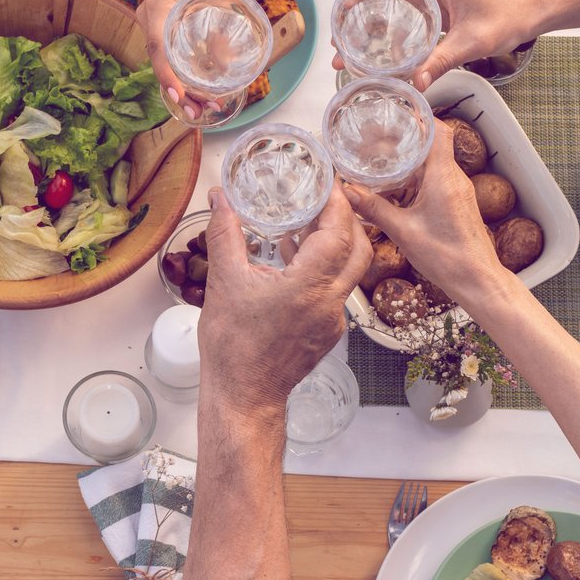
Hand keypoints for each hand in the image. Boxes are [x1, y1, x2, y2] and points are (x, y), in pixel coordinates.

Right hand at [138, 0, 239, 119]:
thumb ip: (225, 28)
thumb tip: (226, 67)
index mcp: (158, 7)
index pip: (157, 48)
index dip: (168, 76)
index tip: (181, 96)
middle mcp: (148, 16)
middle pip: (158, 61)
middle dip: (178, 90)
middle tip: (200, 112)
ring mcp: (152, 21)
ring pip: (161, 61)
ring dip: (179, 86)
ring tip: (202, 107)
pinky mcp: (161, 25)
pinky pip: (165, 54)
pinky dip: (178, 73)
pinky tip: (196, 90)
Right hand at [199, 186, 371, 408]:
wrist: (243, 395)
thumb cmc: (234, 348)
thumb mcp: (224, 282)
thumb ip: (225, 234)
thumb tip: (221, 199)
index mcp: (309, 288)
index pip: (339, 234)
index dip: (337, 204)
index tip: (328, 184)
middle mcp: (330, 304)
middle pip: (358, 250)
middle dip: (346, 219)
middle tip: (324, 199)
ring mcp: (333, 320)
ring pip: (350, 271)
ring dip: (335, 244)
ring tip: (305, 225)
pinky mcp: (327, 332)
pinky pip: (336, 290)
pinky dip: (324, 269)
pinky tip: (294, 262)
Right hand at [332, 0, 536, 91]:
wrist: (531, 11)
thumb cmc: (507, 15)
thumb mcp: (472, 41)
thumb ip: (442, 61)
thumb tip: (414, 84)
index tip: (345, 5)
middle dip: (356, 8)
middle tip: (340, 38)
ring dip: (368, 18)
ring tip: (350, 48)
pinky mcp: (439, 7)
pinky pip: (406, 10)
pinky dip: (387, 25)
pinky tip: (378, 48)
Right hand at [341, 121, 509, 308]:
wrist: (477, 280)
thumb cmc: (448, 257)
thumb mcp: (403, 231)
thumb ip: (374, 209)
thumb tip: (349, 192)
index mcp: (444, 177)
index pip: (438, 131)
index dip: (420, 117)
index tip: (400, 111)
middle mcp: (455, 179)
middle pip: (434, 144)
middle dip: (408, 139)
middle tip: (381, 137)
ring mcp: (458, 191)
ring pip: (434, 164)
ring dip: (412, 162)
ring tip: (384, 163)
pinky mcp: (457, 203)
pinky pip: (437, 181)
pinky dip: (418, 179)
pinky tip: (399, 191)